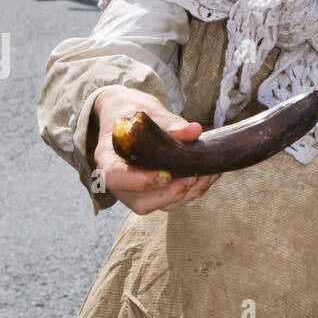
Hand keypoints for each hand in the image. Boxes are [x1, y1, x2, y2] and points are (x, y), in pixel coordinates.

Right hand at [91, 86, 219, 214]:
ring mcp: (136, 191)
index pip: (115, 178)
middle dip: (170, 194)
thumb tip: (194, 131)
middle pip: (140, 202)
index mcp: (107, 158)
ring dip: (186, 194)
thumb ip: (170, 123)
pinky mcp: (154, 192)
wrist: (128, 117)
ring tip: (205, 174)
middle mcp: (119, 182)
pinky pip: (173, 201)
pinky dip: (194, 191)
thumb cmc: (132, 114)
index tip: (165, 174)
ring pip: (160, 206)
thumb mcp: (147, 112)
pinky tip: (209, 175)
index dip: (140, 182)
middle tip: (192, 175)